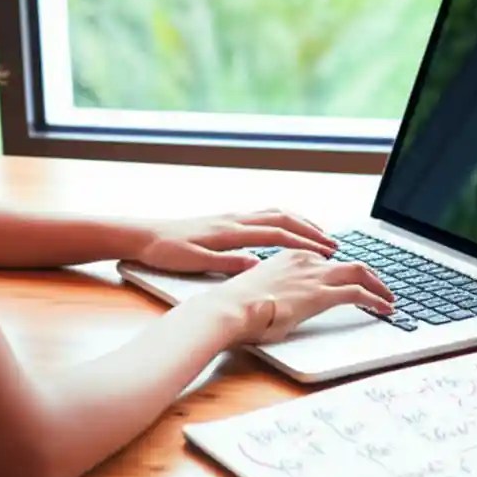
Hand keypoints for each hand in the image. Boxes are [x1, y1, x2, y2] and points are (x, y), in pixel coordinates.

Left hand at [130, 209, 335, 274]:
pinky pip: (264, 214)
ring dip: (301, 222)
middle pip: (284, 218)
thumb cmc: (165, 251)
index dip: (305, 243)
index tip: (326, 253)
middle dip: (311, 230)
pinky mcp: (227, 218)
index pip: (277, 234)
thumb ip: (227, 263)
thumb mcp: (194, 262)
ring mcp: (232, 216)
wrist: (143, 234)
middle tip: (334, 244)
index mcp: (230, 231)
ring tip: (320, 235)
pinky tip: (289, 228)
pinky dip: (285, 219)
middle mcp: (235, 219)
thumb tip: (258, 264)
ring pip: (276, 213)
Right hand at [191, 249, 395, 344]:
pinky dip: (376, 299)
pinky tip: (385, 309)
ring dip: (379, 286)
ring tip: (389, 299)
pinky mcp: (320, 293)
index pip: (327, 260)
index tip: (352, 281)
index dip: (344, 271)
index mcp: (290, 256)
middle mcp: (305, 260)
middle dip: (370, 275)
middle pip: (349, 262)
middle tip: (382, 288)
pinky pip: (359, 294)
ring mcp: (314, 275)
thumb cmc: (236, 307)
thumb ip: (275, 293)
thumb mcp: (259, 293)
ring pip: (360, 273)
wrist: (228, 309)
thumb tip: (276, 303)